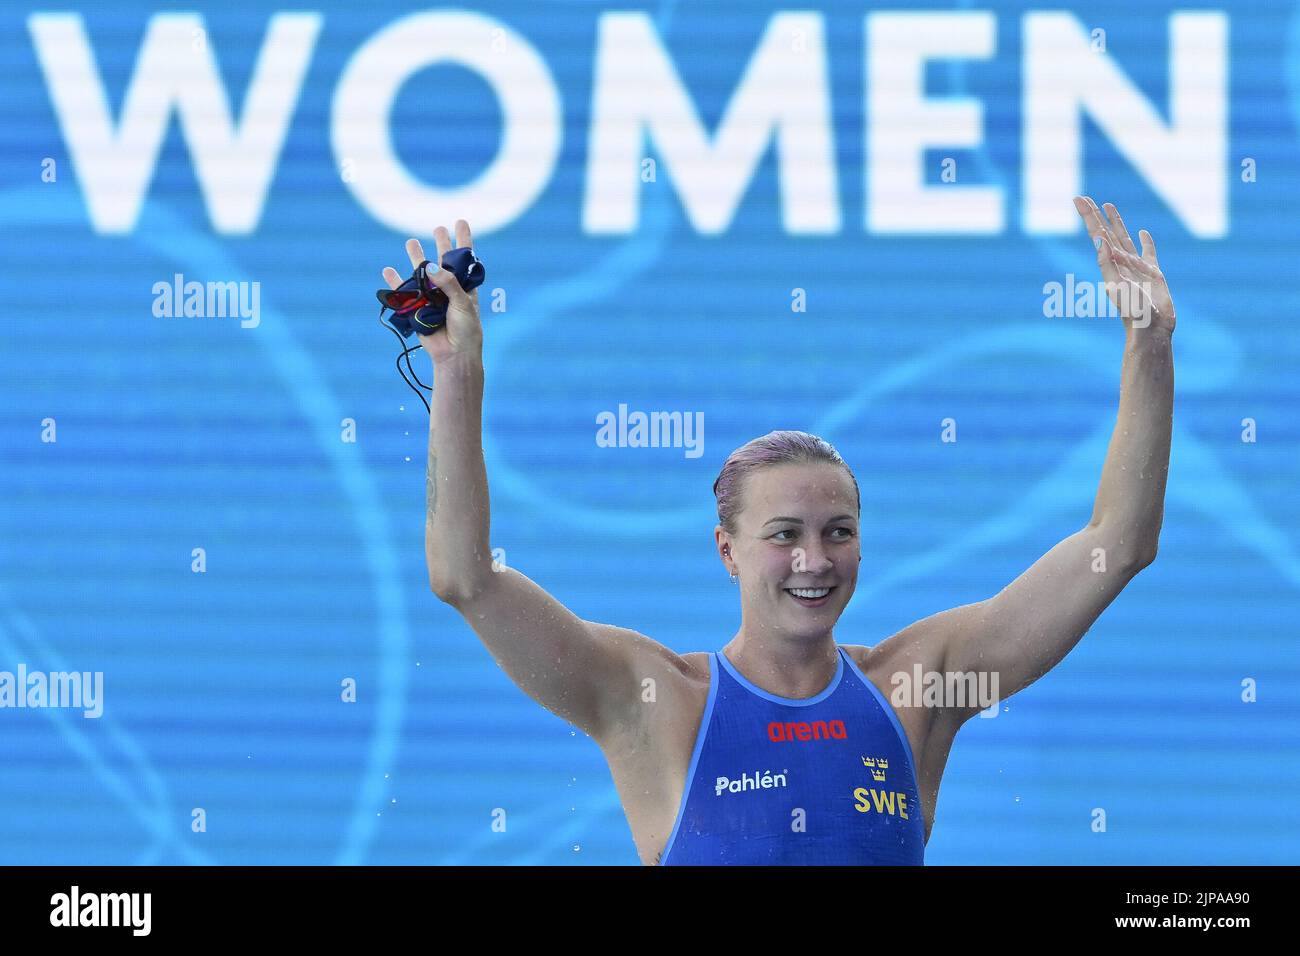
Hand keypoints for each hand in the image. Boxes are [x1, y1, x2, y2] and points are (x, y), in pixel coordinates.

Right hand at [382, 219, 482, 363]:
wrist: (454, 354)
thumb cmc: (466, 329)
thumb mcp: (463, 303)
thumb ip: (448, 283)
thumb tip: (430, 266)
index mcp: (464, 286)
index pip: (464, 259)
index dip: (463, 240)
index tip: (460, 221)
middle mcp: (448, 288)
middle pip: (442, 260)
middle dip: (441, 244)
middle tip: (437, 228)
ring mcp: (431, 297)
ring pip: (421, 273)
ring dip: (416, 257)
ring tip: (410, 242)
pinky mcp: (417, 308)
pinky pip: (403, 293)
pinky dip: (395, 282)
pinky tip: (389, 271)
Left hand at [1073, 196, 1174, 334]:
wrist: (1151, 329)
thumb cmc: (1132, 311)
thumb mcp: (1116, 286)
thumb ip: (1107, 263)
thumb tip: (1098, 239)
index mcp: (1109, 264)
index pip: (1096, 234)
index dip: (1088, 216)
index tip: (1078, 198)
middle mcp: (1120, 262)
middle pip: (1106, 232)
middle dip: (1095, 215)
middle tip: (1084, 198)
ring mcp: (1137, 266)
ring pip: (1125, 238)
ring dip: (1116, 222)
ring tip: (1108, 206)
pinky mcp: (1154, 273)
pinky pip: (1149, 252)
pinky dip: (1146, 241)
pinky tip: (1143, 232)